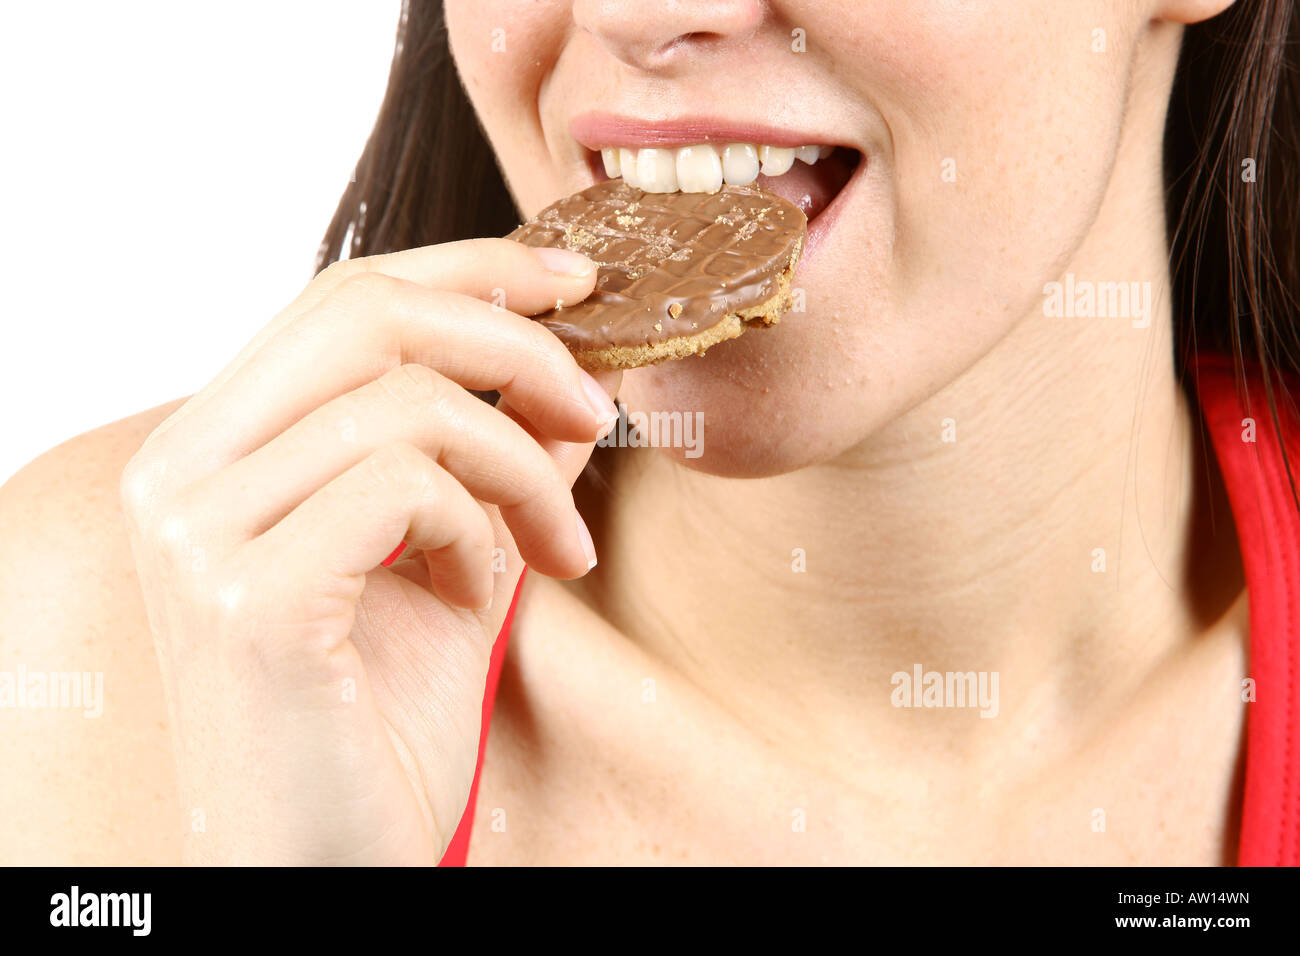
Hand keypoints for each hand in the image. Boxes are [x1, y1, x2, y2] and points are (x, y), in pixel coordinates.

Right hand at [120, 239, 619, 863]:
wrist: (324, 863)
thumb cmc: (377, 724)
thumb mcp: (452, 561)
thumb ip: (496, 464)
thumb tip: (573, 376)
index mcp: (214, 449)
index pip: (343, 298)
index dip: (470, 271)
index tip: (572, 283)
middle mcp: (179, 472)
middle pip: (367, 313)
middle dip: (515, 343)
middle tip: (596, 406)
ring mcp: (198, 532)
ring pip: (407, 401)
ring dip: (522, 466)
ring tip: (553, 548)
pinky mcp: (245, 596)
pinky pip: (403, 486)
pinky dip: (477, 530)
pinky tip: (479, 596)